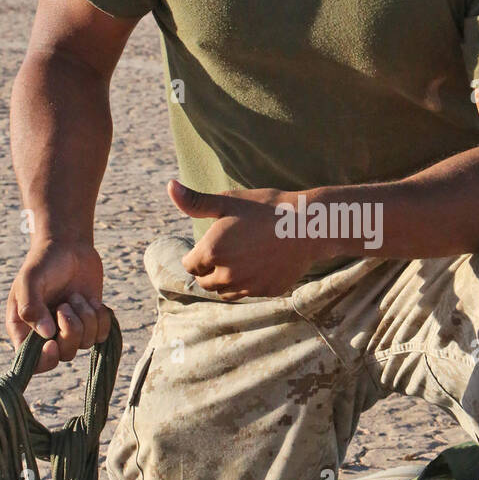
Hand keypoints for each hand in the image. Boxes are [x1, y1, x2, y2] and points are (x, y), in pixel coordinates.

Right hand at [6, 238, 111, 372]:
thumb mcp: (29, 280)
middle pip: (64, 355)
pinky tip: (92, 301)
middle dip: (70, 330)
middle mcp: (47, 335)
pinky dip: (101, 318)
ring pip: (85, 344)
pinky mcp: (91, 323)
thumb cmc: (43, 262)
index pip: (31, 363)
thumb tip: (46, 336)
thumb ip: (31, 307)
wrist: (68, 246)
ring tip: (76, 296)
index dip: (43, 361)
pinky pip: (102, 335)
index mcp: (24, 329)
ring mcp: (70, 330)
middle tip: (65, 305)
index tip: (53, 344)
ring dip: (85, 317)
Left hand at [168, 182, 318, 298]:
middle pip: (205, 282)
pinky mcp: (266, 292)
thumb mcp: (229, 201)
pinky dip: (248, 284)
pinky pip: (248, 293)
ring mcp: (247, 286)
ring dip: (225, 281)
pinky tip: (259, 266)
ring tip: (239, 261)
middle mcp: (226, 275)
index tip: (209, 244)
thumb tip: (170, 186)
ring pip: (225, 292)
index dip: (197, 254)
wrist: (308, 225)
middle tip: (225, 252)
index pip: (190, 265)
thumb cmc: (267, 208)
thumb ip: (195, 201)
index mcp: (211, 252)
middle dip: (209, 270)